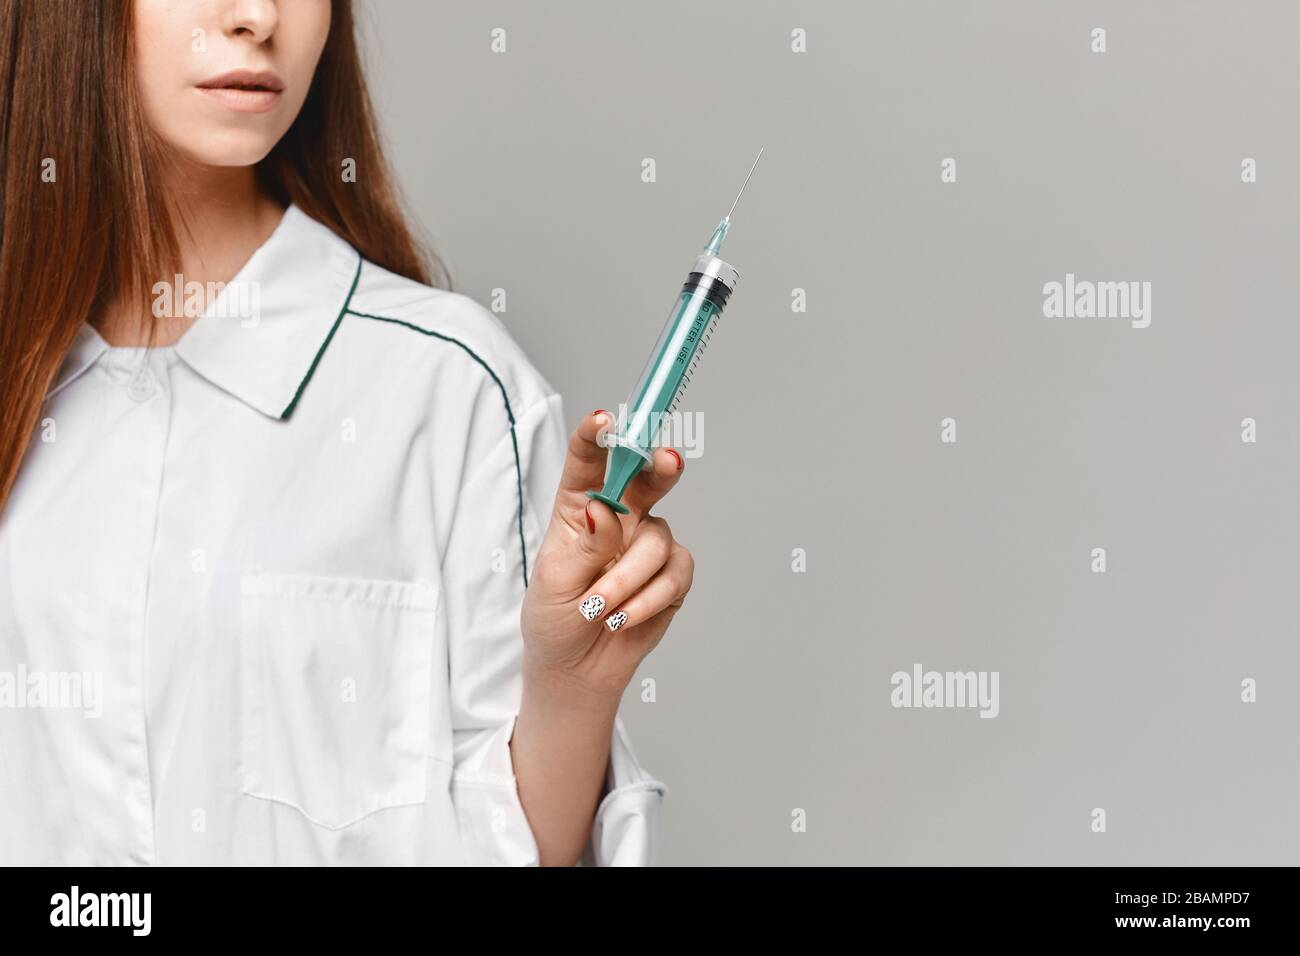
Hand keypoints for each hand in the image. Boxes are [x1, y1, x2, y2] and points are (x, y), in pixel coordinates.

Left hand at [520, 409, 694, 703]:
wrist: (576, 668)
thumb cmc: (554, 617)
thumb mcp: (555, 580)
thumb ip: (586, 544)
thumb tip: (605, 511)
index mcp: (580, 508)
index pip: (589, 463)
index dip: (597, 436)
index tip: (604, 419)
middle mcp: (620, 517)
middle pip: (646, 479)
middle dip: (660, 465)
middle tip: (668, 459)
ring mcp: (648, 544)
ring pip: (657, 541)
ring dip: (629, 579)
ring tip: (601, 609)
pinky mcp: (672, 575)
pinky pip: (674, 574)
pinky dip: (649, 599)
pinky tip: (624, 618)